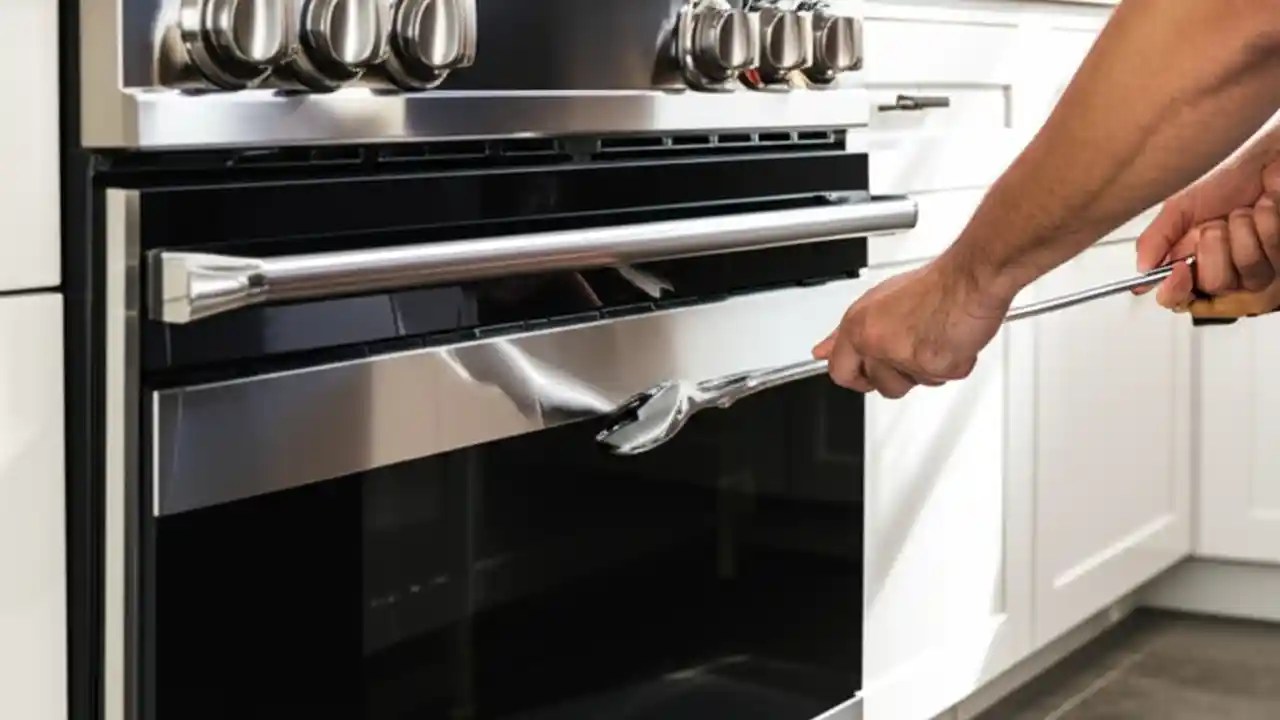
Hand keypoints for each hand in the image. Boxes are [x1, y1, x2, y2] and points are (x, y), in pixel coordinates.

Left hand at [811, 256, 1011, 398]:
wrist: (968, 279)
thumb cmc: (932, 284)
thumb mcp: (878, 301)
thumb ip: (847, 333)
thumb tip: (823, 351)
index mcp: (859, 327)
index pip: (839, 370)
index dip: (854, 375)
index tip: (860, 375)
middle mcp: (878, 345)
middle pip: (878, 384)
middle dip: (894, 374)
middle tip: (909, 348)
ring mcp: (907, 359)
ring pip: (909, 384)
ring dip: (921, 370)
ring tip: (931, 337)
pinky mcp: (937, 369)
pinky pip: (938, 380)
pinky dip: (947, 365)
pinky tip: (948, 340)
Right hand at [1136, 157, 1279, 308]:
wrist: (1265, 158)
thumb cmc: (1226, 175)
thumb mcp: (1179, 206)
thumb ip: (1154, 239)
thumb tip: (1141, 271)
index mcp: (1188, 257)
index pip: (1176, 296)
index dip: (1176, 291)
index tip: (1179, 270)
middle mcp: (1220, 266)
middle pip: (1213, 287)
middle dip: (1214, 249)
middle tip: (1215, 224)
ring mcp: (1253, 265)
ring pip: (1246, 276)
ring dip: (1242, 236)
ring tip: (1242, 212)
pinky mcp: (1279, 258)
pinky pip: (1272, 261)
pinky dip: (1266, 228)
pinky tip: (1264, 209)